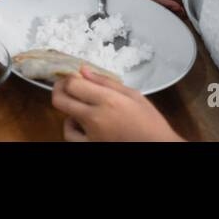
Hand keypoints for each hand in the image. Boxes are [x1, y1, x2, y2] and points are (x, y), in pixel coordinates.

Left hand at [52, 68, 181, 141]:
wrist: (159, 148)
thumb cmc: (151, 123)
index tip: (74, 75)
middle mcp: (95, 118)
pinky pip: (71, 137)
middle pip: (60, 99)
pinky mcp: (90, 146)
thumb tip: (83, 70)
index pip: (72, 84)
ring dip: (69, 111)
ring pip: (64, 119)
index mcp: (108, 101)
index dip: (69, 77)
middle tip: (66, 86)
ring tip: (82, 108)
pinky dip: (73, 129)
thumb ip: (106, 82)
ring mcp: (91, 136)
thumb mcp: (134, 96)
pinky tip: (85, 125)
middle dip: (60, 89)